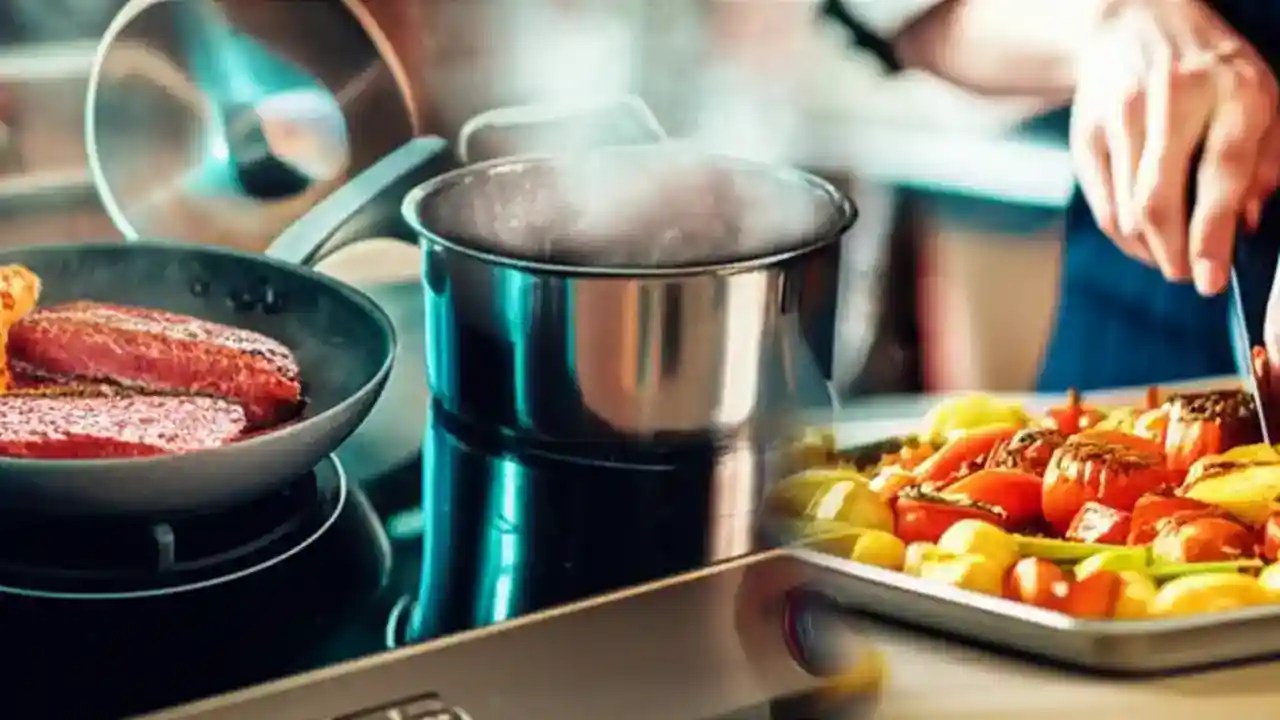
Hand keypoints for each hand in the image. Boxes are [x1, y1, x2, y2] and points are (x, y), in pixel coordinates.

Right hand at [1070, 0, 1279, 295]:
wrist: (1139, 20)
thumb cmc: (1214, 69)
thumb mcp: (1261, 99)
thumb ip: (1265, 163)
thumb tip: (1244, 226)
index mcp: (1233, 91)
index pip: (1222, 175)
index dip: (1213, 235)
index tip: (1210, 280)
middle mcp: (1172, 100)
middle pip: (1160, 200)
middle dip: (1173, 253)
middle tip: (1187, 276)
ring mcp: (1121, 115)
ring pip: (1127, 209)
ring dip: (1148, 248)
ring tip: (1167, 256)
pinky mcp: (1087, 131)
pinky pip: (1102, 203)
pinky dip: (1123, 233)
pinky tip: (1142, 238)